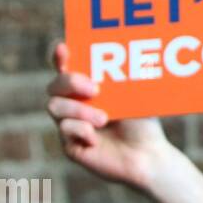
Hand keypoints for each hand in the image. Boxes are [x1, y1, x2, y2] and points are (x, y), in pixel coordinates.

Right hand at [45, 41, 175, 192]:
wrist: (147, 154)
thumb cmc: (143, 122)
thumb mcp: (133, 96)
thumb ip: (118, 80)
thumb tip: (120, 55)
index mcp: (87, 87)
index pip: (66, 68)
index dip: (61, 57)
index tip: (64, 48)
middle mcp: (74, 103)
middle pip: (55, 85)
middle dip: (71, 82)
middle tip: (94, 88)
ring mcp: (69, 123)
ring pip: (54, 106)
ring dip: (79, 109)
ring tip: (104, 118)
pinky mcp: (69, 144)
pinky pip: (64, 129)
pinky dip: (81, 130)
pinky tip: (96, 138)